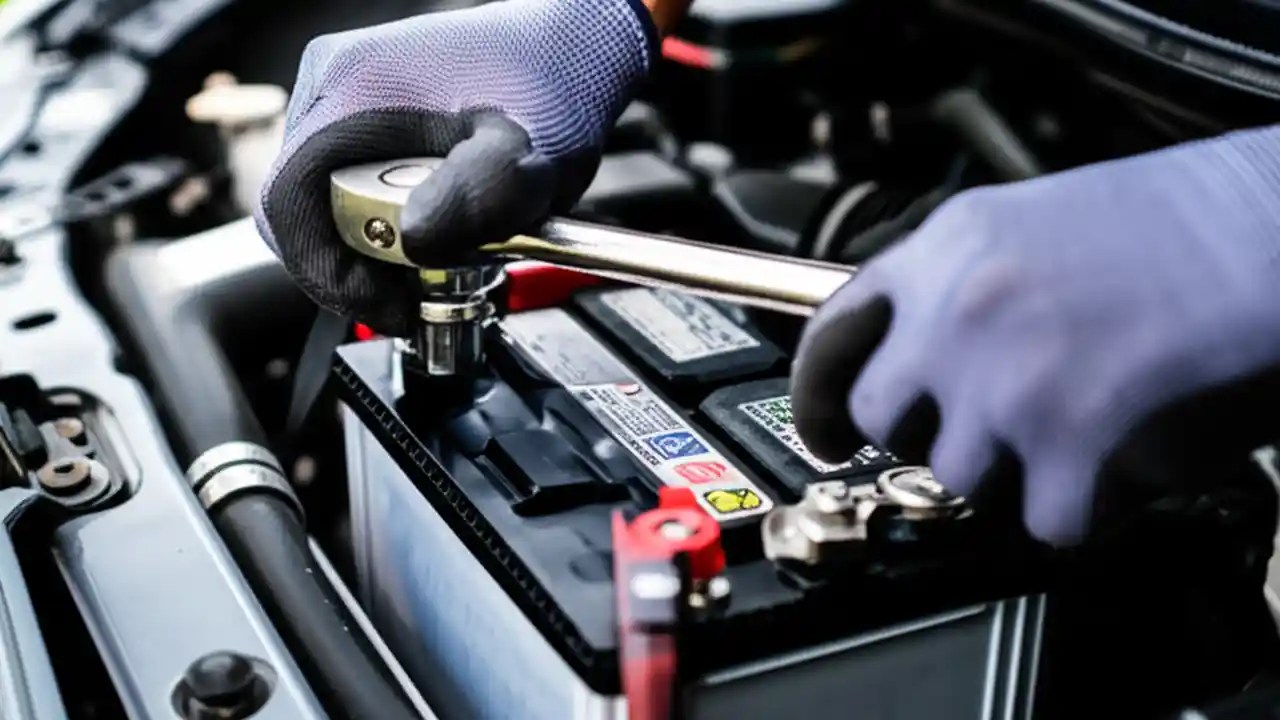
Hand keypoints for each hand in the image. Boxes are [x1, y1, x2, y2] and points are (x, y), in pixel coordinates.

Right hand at [254, 0, 655, 334]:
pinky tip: (432, 229)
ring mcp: (340, 95)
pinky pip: (347, 181)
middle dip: (354, 265)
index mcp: (348, 92)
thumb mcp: (525, 157)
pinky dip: (381, 220)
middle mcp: (328, 85)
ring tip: (434, 260)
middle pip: (302, 209)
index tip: (387, 304)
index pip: (288, 205)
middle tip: (416, 293)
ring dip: (371, 245)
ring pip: (323, 199)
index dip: (328, 272)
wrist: (573, 46)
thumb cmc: (552, 87)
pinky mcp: (361, 110)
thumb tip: (416, 241)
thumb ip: (476, 199)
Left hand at [790, 124, 1279, 545]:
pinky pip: (1042, 519)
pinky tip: (1104, 473)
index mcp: (941, 250)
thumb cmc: (1168, 218)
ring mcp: (1004, 378)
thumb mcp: (1023, 219)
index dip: (818, 395)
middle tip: (976, 429)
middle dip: (924, 433)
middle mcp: (955, 313)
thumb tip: (915, 349)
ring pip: (958, 474)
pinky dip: (1075, 512)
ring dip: (1007, 471)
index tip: (825, 433)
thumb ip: (953, 279)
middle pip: (885, 417)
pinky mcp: (1068, 436)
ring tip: (1066, 431)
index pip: (833, 335)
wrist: (1264, 227)